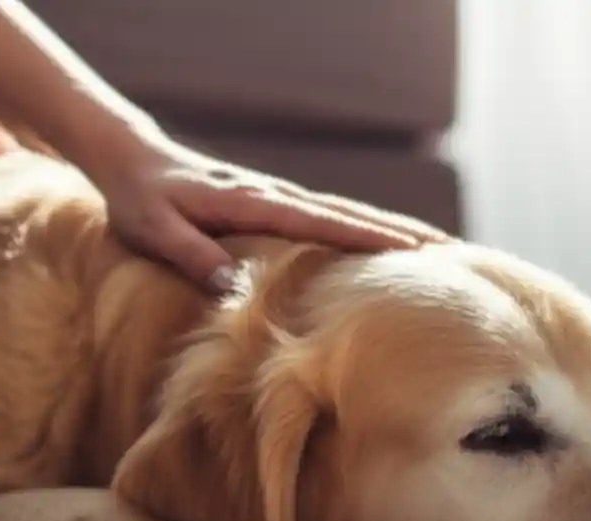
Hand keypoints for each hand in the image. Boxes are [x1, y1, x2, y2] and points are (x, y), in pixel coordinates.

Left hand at [84, 131, 450, 291]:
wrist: (136, 161)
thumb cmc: (142, 201)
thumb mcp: (154, 231)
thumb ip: (193, 257)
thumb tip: (238, 289)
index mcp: (256, 204)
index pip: (325, 222)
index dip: (370, 239)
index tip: (414, 253)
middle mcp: (281, 197)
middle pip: (355, 215)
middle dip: (405, 234)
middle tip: (454, 255)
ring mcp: (287, 199)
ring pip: (353, 214)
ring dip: (397, 231)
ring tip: (442, 251)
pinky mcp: (284, 206)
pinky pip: (338, 219)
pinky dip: (373, 230)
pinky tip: (394, 247)